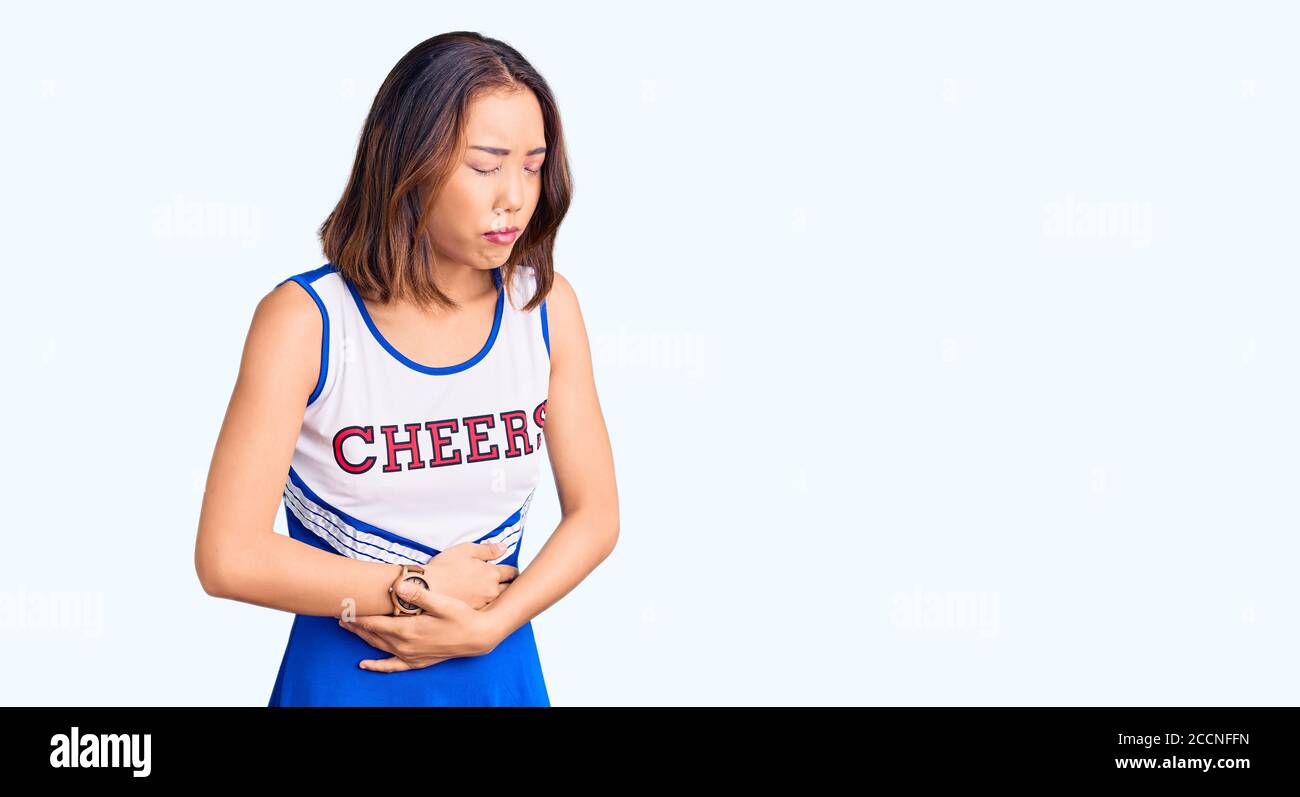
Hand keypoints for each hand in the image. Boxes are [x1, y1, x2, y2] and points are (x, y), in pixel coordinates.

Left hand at [339, 575, 500, 672]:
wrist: (478, 636)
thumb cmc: (462, 616)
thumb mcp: (443, 603)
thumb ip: (420, 595)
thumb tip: (399, 586)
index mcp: (409, 630)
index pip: (375, 622)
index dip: (358, 614)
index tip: (343, 606)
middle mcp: (406, 645)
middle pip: (372, 634)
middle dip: (355, 624)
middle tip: (339, 614)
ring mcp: (410, 655)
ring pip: (378, 646)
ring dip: (361, 637)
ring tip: (346, 628)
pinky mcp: (417, 661)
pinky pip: (391, 666)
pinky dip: (377, 665)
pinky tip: (365, 664)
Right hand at [423, 541, 517, 608]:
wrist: (426, 589)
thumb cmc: (444, 567)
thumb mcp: (466, 550)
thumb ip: (488, 549)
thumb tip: (504, 548)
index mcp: (492, 573)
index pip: (512, 572)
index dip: (512, 571)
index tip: (511, 572)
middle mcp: (492, 591)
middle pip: (510, 589)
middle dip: (510, 585)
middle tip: (507, 584)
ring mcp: (483, 605)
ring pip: (499, 602)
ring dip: (498, 597)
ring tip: (492, 594)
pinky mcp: (473, 615)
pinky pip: (486, 611)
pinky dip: (486, 607)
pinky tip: (480, 604)